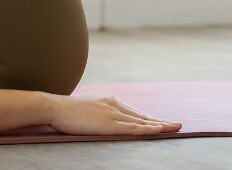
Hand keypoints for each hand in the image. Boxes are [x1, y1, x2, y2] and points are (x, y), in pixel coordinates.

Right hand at [45, 92, 182, 135]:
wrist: (53, 106)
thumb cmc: (64, 111)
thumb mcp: (84, 110)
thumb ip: (96, 114)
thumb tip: (98, 121)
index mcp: (108, 101)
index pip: (133, 112)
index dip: (149, 118)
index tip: (162, 122)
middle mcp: (113, 105)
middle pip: (142, 115)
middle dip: (161, 121)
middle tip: (178, 125)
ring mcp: (112, 114)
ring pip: (141, 121)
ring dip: (160, 125)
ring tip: (176, 128)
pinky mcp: (108, 123)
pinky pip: (133, 127)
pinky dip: (148, 128)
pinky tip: (159, 129)